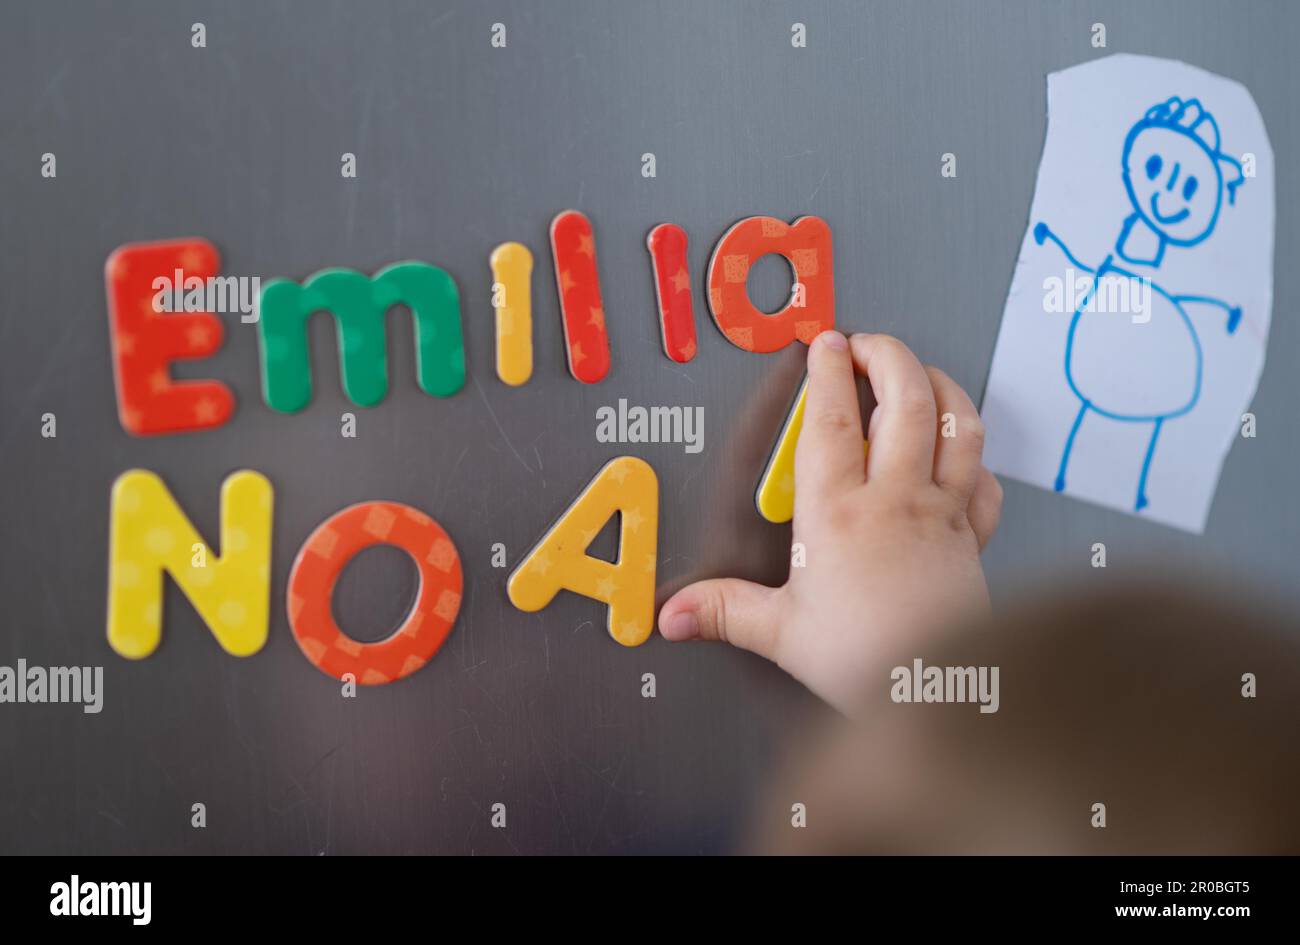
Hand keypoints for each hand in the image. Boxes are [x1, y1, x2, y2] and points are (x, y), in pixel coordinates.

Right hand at [658, 331, 1002, 716]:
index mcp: (836, 511)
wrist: (938, 692)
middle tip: (867, 343)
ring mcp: (941, 512)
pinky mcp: (972, 537)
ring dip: (940, 387)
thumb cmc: (862, 661)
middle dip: (888, 355)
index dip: (828, 370)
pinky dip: (975, 461)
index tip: (824, 341)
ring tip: (919, 375)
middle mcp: (894, 498)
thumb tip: (671, 615)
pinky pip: (985, 481)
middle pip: (905, 398)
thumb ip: (725, 611)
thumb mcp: (781, 633)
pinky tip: (960, 459)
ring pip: (955, 425)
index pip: (833, 418)